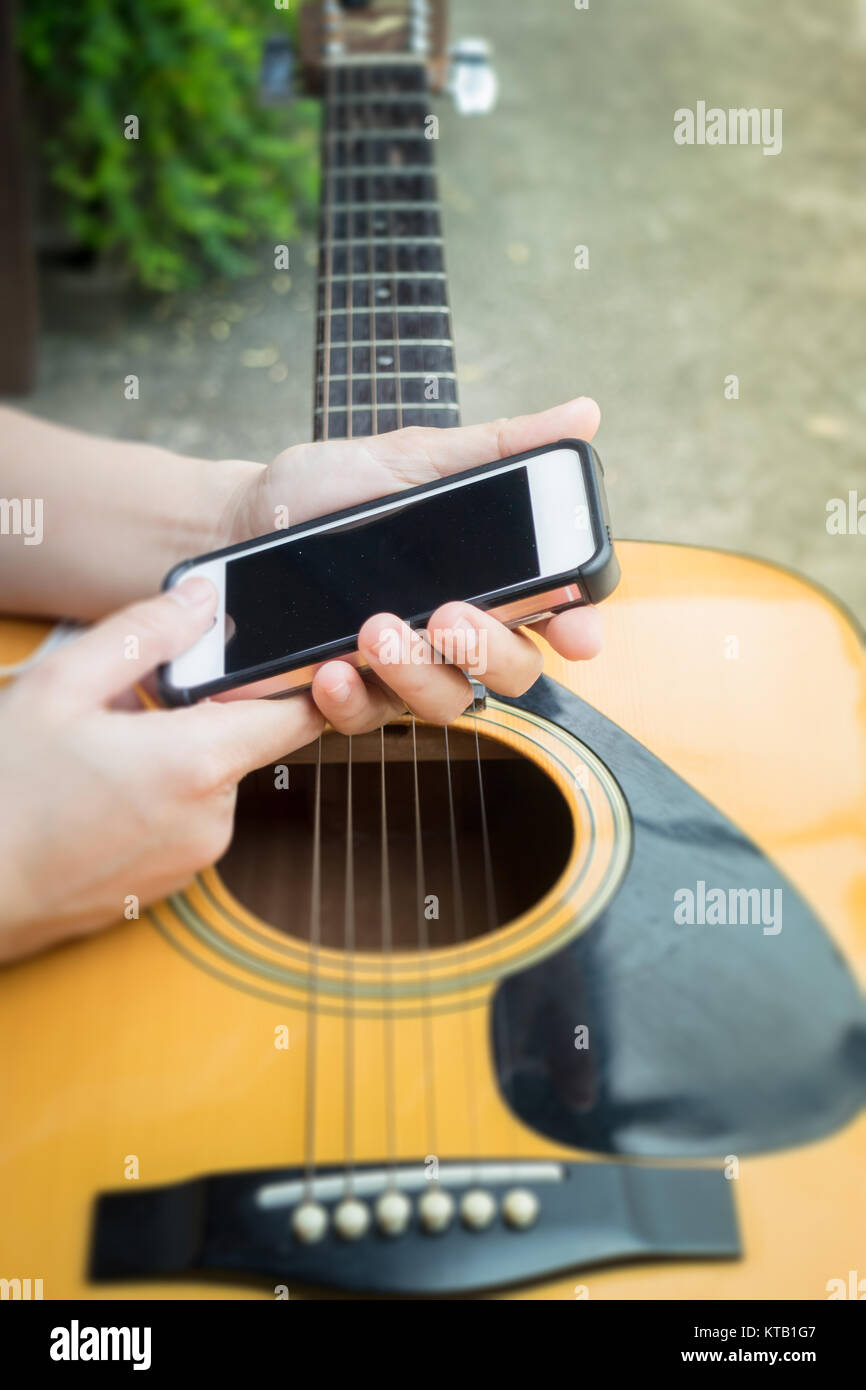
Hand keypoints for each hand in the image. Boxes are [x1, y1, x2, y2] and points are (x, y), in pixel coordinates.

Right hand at [0, 579, 321, 960]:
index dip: (298, 683)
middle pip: (241, 743)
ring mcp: (193, 859)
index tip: (286, 661)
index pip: (297, 716)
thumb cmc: (3, 794)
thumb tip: (203, 601)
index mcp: (198, 764)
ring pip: (206, 781)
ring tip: (98, 754)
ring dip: (170, 757)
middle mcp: (212, 819)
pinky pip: (183, 820)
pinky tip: (97, 793)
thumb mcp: (61, 687)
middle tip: (125, 707)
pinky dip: (155, 798)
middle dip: (196, 714)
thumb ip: (144, 633)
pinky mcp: (170, 885)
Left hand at [223, 397, 604, 731]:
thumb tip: (582, 415)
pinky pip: (367, 720)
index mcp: (483, 576)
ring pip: (444, 702)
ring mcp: (402, 670)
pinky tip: (332, 670)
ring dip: (417, 672)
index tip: (578, 633)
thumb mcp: (410, 457)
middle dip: (489, 652)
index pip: (552, 614)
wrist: (234, 519)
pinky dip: (352, 699)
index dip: (577, 628)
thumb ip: (495, 448)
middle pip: (510, 672)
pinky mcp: (347, 696)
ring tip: (374, 629)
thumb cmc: (327, 489)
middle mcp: (451, 632)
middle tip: (449, 615)